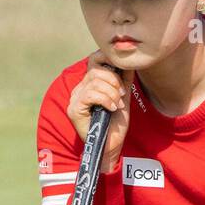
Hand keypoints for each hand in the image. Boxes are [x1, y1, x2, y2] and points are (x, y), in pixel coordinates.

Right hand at [66, 50, 132, 174]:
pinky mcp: (74, 109)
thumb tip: (129, 61)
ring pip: (95, 82)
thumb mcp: (123, 96)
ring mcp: (75, 99)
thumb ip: (124, 78)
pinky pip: (91, 95)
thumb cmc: (115, 123)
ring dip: (112, 93)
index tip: (122, 75)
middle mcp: (79, 89)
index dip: (108, 60)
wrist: (111, 145)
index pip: (95, 59)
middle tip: (121, 95)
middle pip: (96, 69)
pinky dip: (105, 100)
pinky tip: (111, 109)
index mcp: (89, 83)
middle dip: (114, 81)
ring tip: (117, 105)